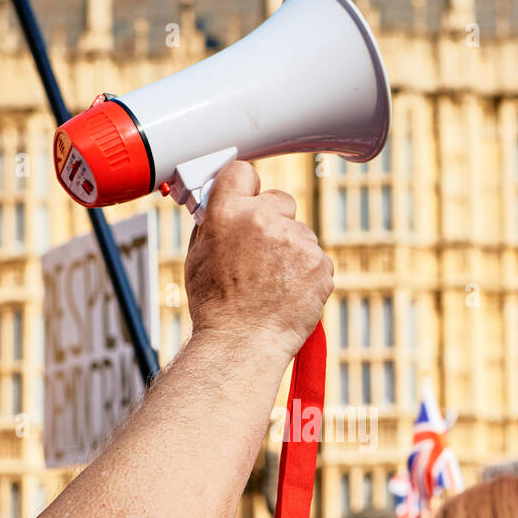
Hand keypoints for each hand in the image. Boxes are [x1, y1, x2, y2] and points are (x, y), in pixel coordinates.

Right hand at [185, 161, 333, 361]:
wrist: (242, 344)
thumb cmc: (216, 308)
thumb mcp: (198, 257)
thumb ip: (213, 224)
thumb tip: (220, 205)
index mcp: (227, 213)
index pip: (242, 172)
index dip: (246, 188)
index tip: (248, 198)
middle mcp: (263, 220)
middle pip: (280, 200)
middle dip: (275, 220)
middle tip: (262, 253)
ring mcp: (295, 241)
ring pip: (301, 233)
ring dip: (291, 251)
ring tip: (272, 283)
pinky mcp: (319, 263)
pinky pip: (317, 259)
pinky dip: (307, 274)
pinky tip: (288, 293)